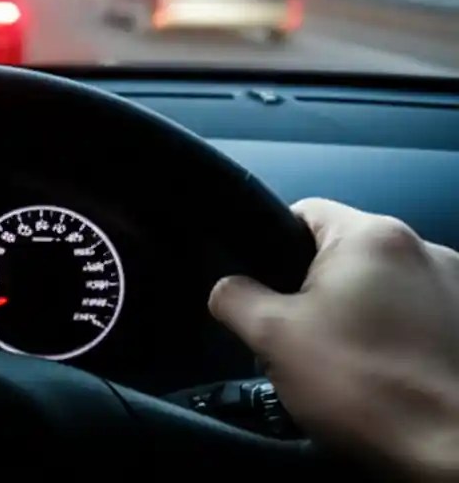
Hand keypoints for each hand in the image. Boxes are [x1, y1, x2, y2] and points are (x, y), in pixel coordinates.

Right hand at [209, 198, 458, 480]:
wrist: (449, 449)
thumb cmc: (371, 390)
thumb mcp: (271, 338)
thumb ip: (234, 299)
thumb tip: (226, 290)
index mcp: (372, 236)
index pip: (303, 212)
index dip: (273, 249)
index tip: (270, 290)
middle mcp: (424, 250)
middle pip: (345, 256)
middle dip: (318, 294)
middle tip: (305, 340)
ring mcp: (457, 287)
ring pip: (383, 289)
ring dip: (362, 317)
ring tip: (353, 366)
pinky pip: (417, 317)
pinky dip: (398, 339)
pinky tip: (387, 375)